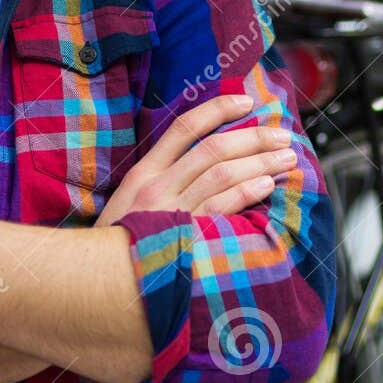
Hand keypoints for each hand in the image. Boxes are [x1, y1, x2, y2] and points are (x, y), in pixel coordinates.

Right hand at [95, 94, 294, 226]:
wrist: (98, 280)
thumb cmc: (119, 243)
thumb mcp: (129, 201)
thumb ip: (161, 180)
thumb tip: (203, 161)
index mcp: (144, 172)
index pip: (184, 127)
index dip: (218, 109)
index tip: (246, 102)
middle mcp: (158, 187)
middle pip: (213, 149)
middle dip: (253, 138)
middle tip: (282, 135)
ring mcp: (172, 211)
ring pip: (222, 174)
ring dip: (259, 163)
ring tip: (285, 159)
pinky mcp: (186, 236)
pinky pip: (222, 207)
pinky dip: (246, 192)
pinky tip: (266, 185)